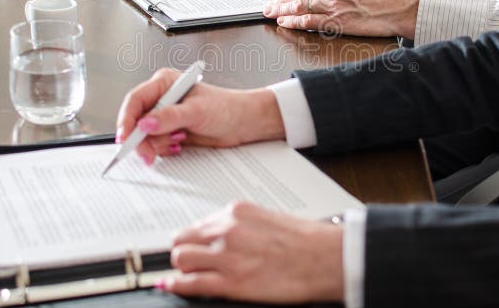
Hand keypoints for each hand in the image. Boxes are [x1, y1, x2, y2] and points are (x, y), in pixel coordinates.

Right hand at [115, 69, 284, 164]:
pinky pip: (155, 144)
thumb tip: (145, 123)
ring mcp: (164, 116)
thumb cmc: (226, 108)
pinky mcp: (169, 131)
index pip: (135, 100)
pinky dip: (164, 149)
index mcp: (164, 83)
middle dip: (141, 139)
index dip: (127, 120)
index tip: (126, 138)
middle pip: (136, 121)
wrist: (242, 123)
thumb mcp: (197, 111)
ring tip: (178, 140)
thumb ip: (170, 117)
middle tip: (148, 154)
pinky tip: (180, 144)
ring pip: (144, 135)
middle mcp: (161, 99)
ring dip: (157, 144)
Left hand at [162, 202, 343, 303]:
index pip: (197, 224)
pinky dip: (178, 285)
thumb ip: (240, 225)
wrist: (324, 257)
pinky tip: (174, 286)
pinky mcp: (232, 282)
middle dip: (184, 251)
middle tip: (189, 261)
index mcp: (236, 212)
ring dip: (183, 268)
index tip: (192, 245)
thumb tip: (220, 235)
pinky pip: (190, 283)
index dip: (193, 239)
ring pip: (181, 259)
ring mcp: (228, 256)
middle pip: (183, 239)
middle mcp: (228, 230)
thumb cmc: (304, 240)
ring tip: (191, 273)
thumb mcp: (266, 218)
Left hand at [263, 0, 421, 37]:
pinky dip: (294, 21)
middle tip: (268, 5)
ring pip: (299, 6)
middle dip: (280, 0)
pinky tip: (285, 22)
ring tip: (270, 14)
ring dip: (282, 10)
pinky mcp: (337, 21)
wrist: (400, 6)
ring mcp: (334, 4)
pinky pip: (308, 21)